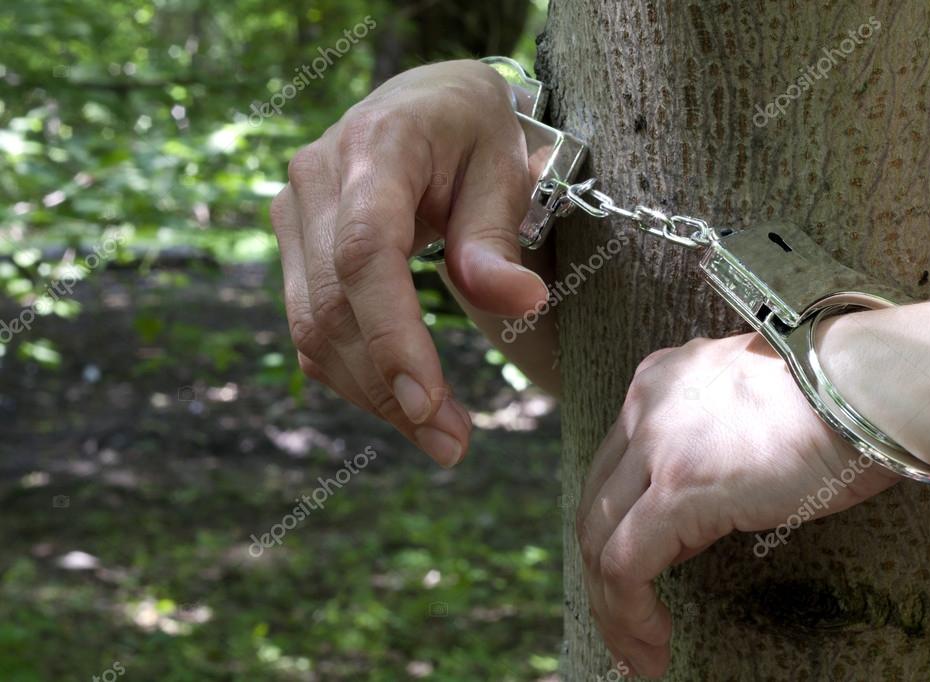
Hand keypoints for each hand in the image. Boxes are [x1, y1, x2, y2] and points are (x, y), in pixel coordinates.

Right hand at [270, 60, 547, 466]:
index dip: (391, 335)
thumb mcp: (506, 168)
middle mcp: (318, 177)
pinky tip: (400, 403)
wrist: (424, 102)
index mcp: (378, 146)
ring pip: (314, 325)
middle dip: (389, 387)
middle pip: (335, 304)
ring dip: (371, 394)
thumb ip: (497, 237)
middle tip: (452, 445)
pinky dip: (352, 374)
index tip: (427, 404)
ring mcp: (294, 211)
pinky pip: (310, 325)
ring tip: (439, 438)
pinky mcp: (293, 244)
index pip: (366, 252)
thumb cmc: (476, 132)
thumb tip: (520, 304)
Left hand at [575, 333, 900, 677]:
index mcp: (660, 384)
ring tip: (638, 654)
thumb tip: (691, 521)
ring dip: (611, 607)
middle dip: (602, 573)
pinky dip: (627, 613)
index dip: (617, 530)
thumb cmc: (840, 404)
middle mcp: (645, 406)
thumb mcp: (748, 415)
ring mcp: (657, 445)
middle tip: (625, 625)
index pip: (615, 470)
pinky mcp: (679, 487)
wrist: (872, 387)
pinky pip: (625, 564)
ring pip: (598, 539)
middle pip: (597, 505)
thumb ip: (707, 451)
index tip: (638, 581)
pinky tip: (652, 644)